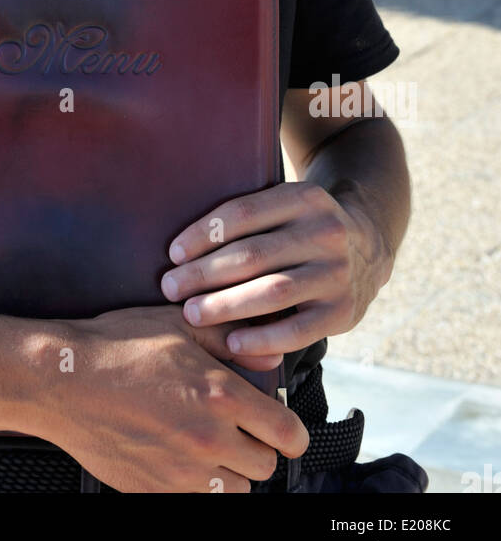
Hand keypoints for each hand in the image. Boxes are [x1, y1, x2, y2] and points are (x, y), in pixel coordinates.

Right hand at [32, 305, 308, 492]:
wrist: (63, 381)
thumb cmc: (117, 346)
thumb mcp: (177, 325)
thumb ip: (229, 339)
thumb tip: (270, 356)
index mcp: (220, 396)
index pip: (287, 434)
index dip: (290, 432)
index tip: (281, 426)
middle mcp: (208, 439)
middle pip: (264, 467)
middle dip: (256, 448)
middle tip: (237, 428)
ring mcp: (181, 472)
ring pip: (234, 490)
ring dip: (229, 471)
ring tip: (208, 443)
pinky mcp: (155, 490)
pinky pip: (196, 499)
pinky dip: (196, 483)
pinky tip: (178, 454)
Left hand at [160, 182, 388, 356]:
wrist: (369, 245)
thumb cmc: (302, 228)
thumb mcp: (287, 205)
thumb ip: (250, 217)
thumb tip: (183, 246)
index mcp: (305, 198)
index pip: (243, 213)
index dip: (203, 234)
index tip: (173, 254)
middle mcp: (325, 232)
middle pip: (253, 255)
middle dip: (204, 274)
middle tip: (170, 288)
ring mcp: (337, 273)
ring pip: (272, 292)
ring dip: (225, 306)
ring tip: (192, 313)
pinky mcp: (344, 311)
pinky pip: (297, 331)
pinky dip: (261, 338)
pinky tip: (232, 342)